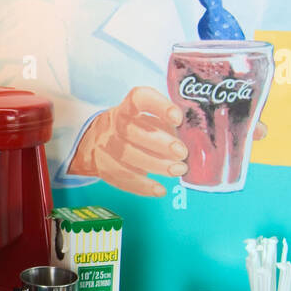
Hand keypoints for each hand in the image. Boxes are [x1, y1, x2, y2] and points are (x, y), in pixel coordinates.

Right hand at [68, 87, 186, 196]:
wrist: (96, 141)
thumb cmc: (133, 128)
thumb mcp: (147, 119)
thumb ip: (166, 126)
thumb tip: (194, 142)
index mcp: (127, 107)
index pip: (139, 99)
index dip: (159, 106)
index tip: (177, 117)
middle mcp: (113, 125)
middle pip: (132, 132)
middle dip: (160, 143)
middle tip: (182, 152)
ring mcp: (105, 147)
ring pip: (126, 156)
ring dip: (155, 166)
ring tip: (178, 170)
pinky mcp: (102, 167)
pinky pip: (121, 178)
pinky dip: (142, 186)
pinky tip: (160, 190)